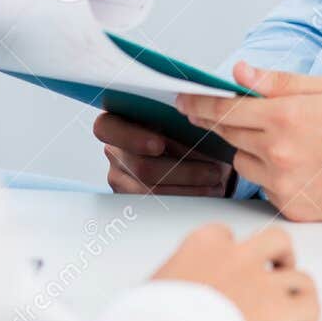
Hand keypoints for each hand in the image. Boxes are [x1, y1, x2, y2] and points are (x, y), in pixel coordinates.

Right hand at [94, 112, 233, 196]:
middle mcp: (114, 150)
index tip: (160, 145)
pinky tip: (209, 191)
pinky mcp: (133, 200)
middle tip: (212, 169)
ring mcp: (120, 177)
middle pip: (140, 166)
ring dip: (191, 185)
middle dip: (183, 170)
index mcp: (117, 120)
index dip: (132, 137)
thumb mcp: (182, 117)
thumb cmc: (186, 129)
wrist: (196, 155)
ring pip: (152, 189)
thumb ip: (180, 116)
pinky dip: (189, 198)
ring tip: (216, 179)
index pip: (105, 127)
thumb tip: (196, 117)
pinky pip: (159, 205)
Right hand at [152, 223, 318, 320]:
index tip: (234, 266)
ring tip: (298, 309)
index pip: (224, 235)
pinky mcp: (279, 310)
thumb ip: (175, 288)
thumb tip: (171, 305)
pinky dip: (307, 319)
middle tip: (280, 271)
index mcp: (201, 246)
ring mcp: (262, 281)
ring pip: (299, 276)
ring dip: (299, 292)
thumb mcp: (154, 294)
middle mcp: (237, 256)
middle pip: (275, 241)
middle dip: (282, 256)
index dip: (233, 253)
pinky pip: (309, 307)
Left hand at [176, 63, 321, 221]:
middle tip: (214, 113)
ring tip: (281, 140)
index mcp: (286, 117)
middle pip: (229, 136)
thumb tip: (239, 72)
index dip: (199, 103)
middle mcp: (280, 153)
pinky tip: (297, 164)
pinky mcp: (295, 208)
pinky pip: (265, 188)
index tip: (182, 100)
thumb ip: (278, 81)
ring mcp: (286, 185)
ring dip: (250, 150)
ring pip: (244, 164)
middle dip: (221, 123)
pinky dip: (271, 175)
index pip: (224, 109)